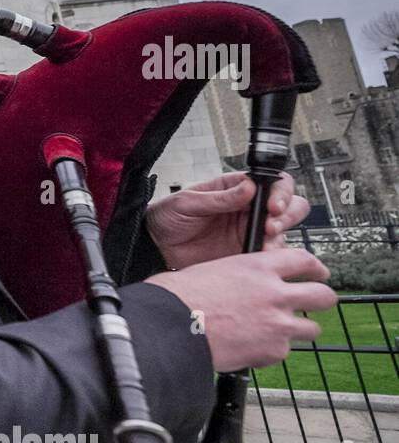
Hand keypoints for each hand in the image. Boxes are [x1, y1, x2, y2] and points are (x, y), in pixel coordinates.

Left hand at [144, 172, 307, 269]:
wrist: (154, 245)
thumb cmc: (167, 216)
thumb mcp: (187, 202)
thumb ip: (218, 198)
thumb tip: (248, 187)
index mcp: (236, 189)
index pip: (272, 183)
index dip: (280, 192)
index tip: (272, 205)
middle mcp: (248, 210)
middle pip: (288, 206)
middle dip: (287, 214)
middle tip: (272, 224)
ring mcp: (248, 232)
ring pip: (282, 232)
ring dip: (280, 237)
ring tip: (266, 243)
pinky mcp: (244, 254)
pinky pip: (267, 256)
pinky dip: (270, 258)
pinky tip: (260, 258)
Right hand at [144, 247, 335, 371]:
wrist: (169, 329)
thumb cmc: (178, 299)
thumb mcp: (212, 270)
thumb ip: (240, 276)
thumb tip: (242, 285)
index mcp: (258, 267)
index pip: (304, 260)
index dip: (315, 268)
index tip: (318, 274)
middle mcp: (275, 293)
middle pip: (324, 295)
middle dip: (321, 300)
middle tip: (313, 304)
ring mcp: (278, 323)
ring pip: (312, 329)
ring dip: (297, 330)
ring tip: (274, 333)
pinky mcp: (273, 351)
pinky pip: (282, 352)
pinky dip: (269, 352)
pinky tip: (248, 348)